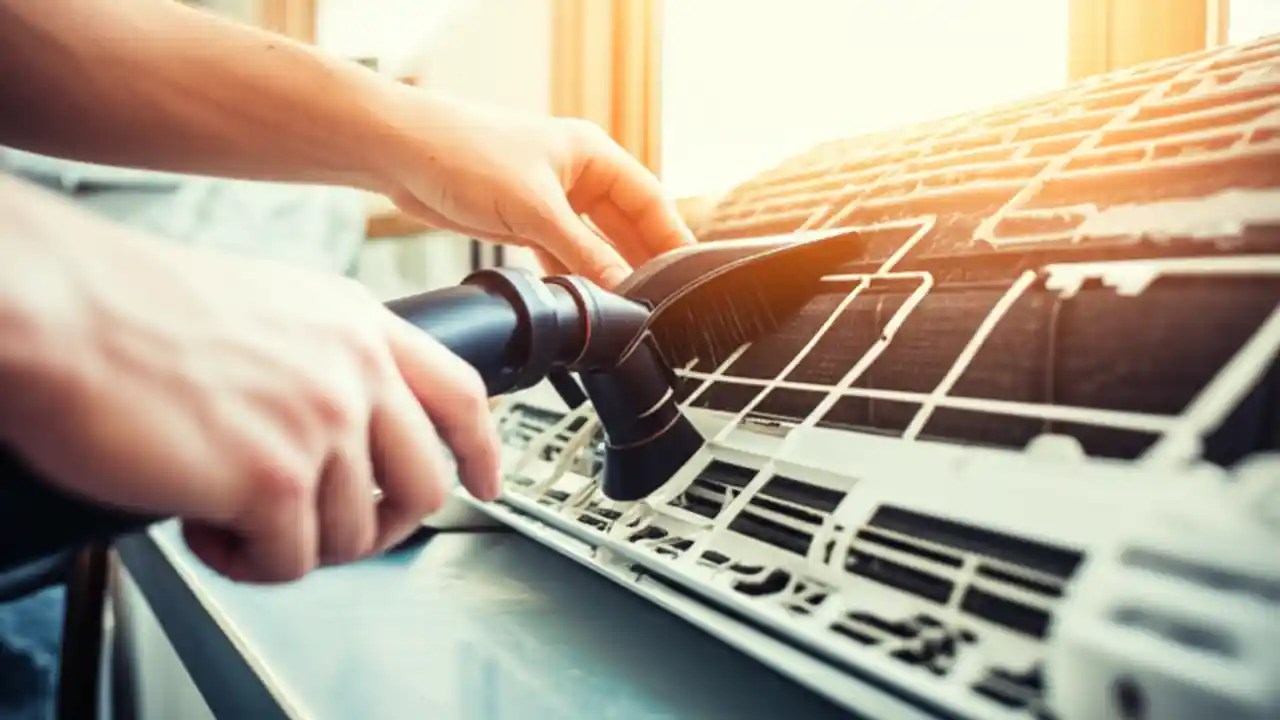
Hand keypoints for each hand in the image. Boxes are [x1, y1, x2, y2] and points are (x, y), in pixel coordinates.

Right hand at [0, 183, 497, 582]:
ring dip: (298, 543)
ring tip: (236, 519)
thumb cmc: (135, 306)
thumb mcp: (271, 304)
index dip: (483, 448)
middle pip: (424, 482)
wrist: (63, 309)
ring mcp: (322, 425)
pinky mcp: (275, 480)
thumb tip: (341, 420)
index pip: (461, 392)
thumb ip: (325, 355)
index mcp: (358, 323)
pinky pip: (292, 560)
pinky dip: (249, 561)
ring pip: (355, 532)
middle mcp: (355, 372)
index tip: (486, 479)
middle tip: (342, 531)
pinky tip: (208, 528)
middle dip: (388, 524)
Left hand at [380, 92, 694, 286]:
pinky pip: (561, 255)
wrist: (400, 153)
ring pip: (593, 245)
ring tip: (626, 311)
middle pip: (625, 226)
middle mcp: (577, 176)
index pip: (650, 200)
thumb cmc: (465, 153)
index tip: (688, 276)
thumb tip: (622, 289)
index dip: (671, 238)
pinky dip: (572, 278)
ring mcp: (550, 200)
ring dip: (606, 275)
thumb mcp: (533, 208)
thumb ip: (582, 252)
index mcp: (592, 155)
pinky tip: (583, 303)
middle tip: (661, 304)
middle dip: (641, 262)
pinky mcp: (523, 221)